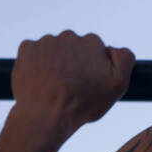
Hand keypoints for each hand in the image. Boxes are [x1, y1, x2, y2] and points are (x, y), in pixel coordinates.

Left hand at [10, 30, 134, 140]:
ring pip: (53, 50)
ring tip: (54, 85)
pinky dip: (36, 63)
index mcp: (91, 42)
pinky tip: (40, 80)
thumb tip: (114, 48)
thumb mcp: (118, 85)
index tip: (87, 81)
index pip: (94, 49)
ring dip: (54, 63)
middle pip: (73, 47)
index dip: (92, 66)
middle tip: (70, 85)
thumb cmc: (82, 103)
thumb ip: (124, 59)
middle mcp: (68, 36)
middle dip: (73, 62)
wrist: (45, 114)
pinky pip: (34, 52)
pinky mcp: (26, 48)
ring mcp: (45, 41)